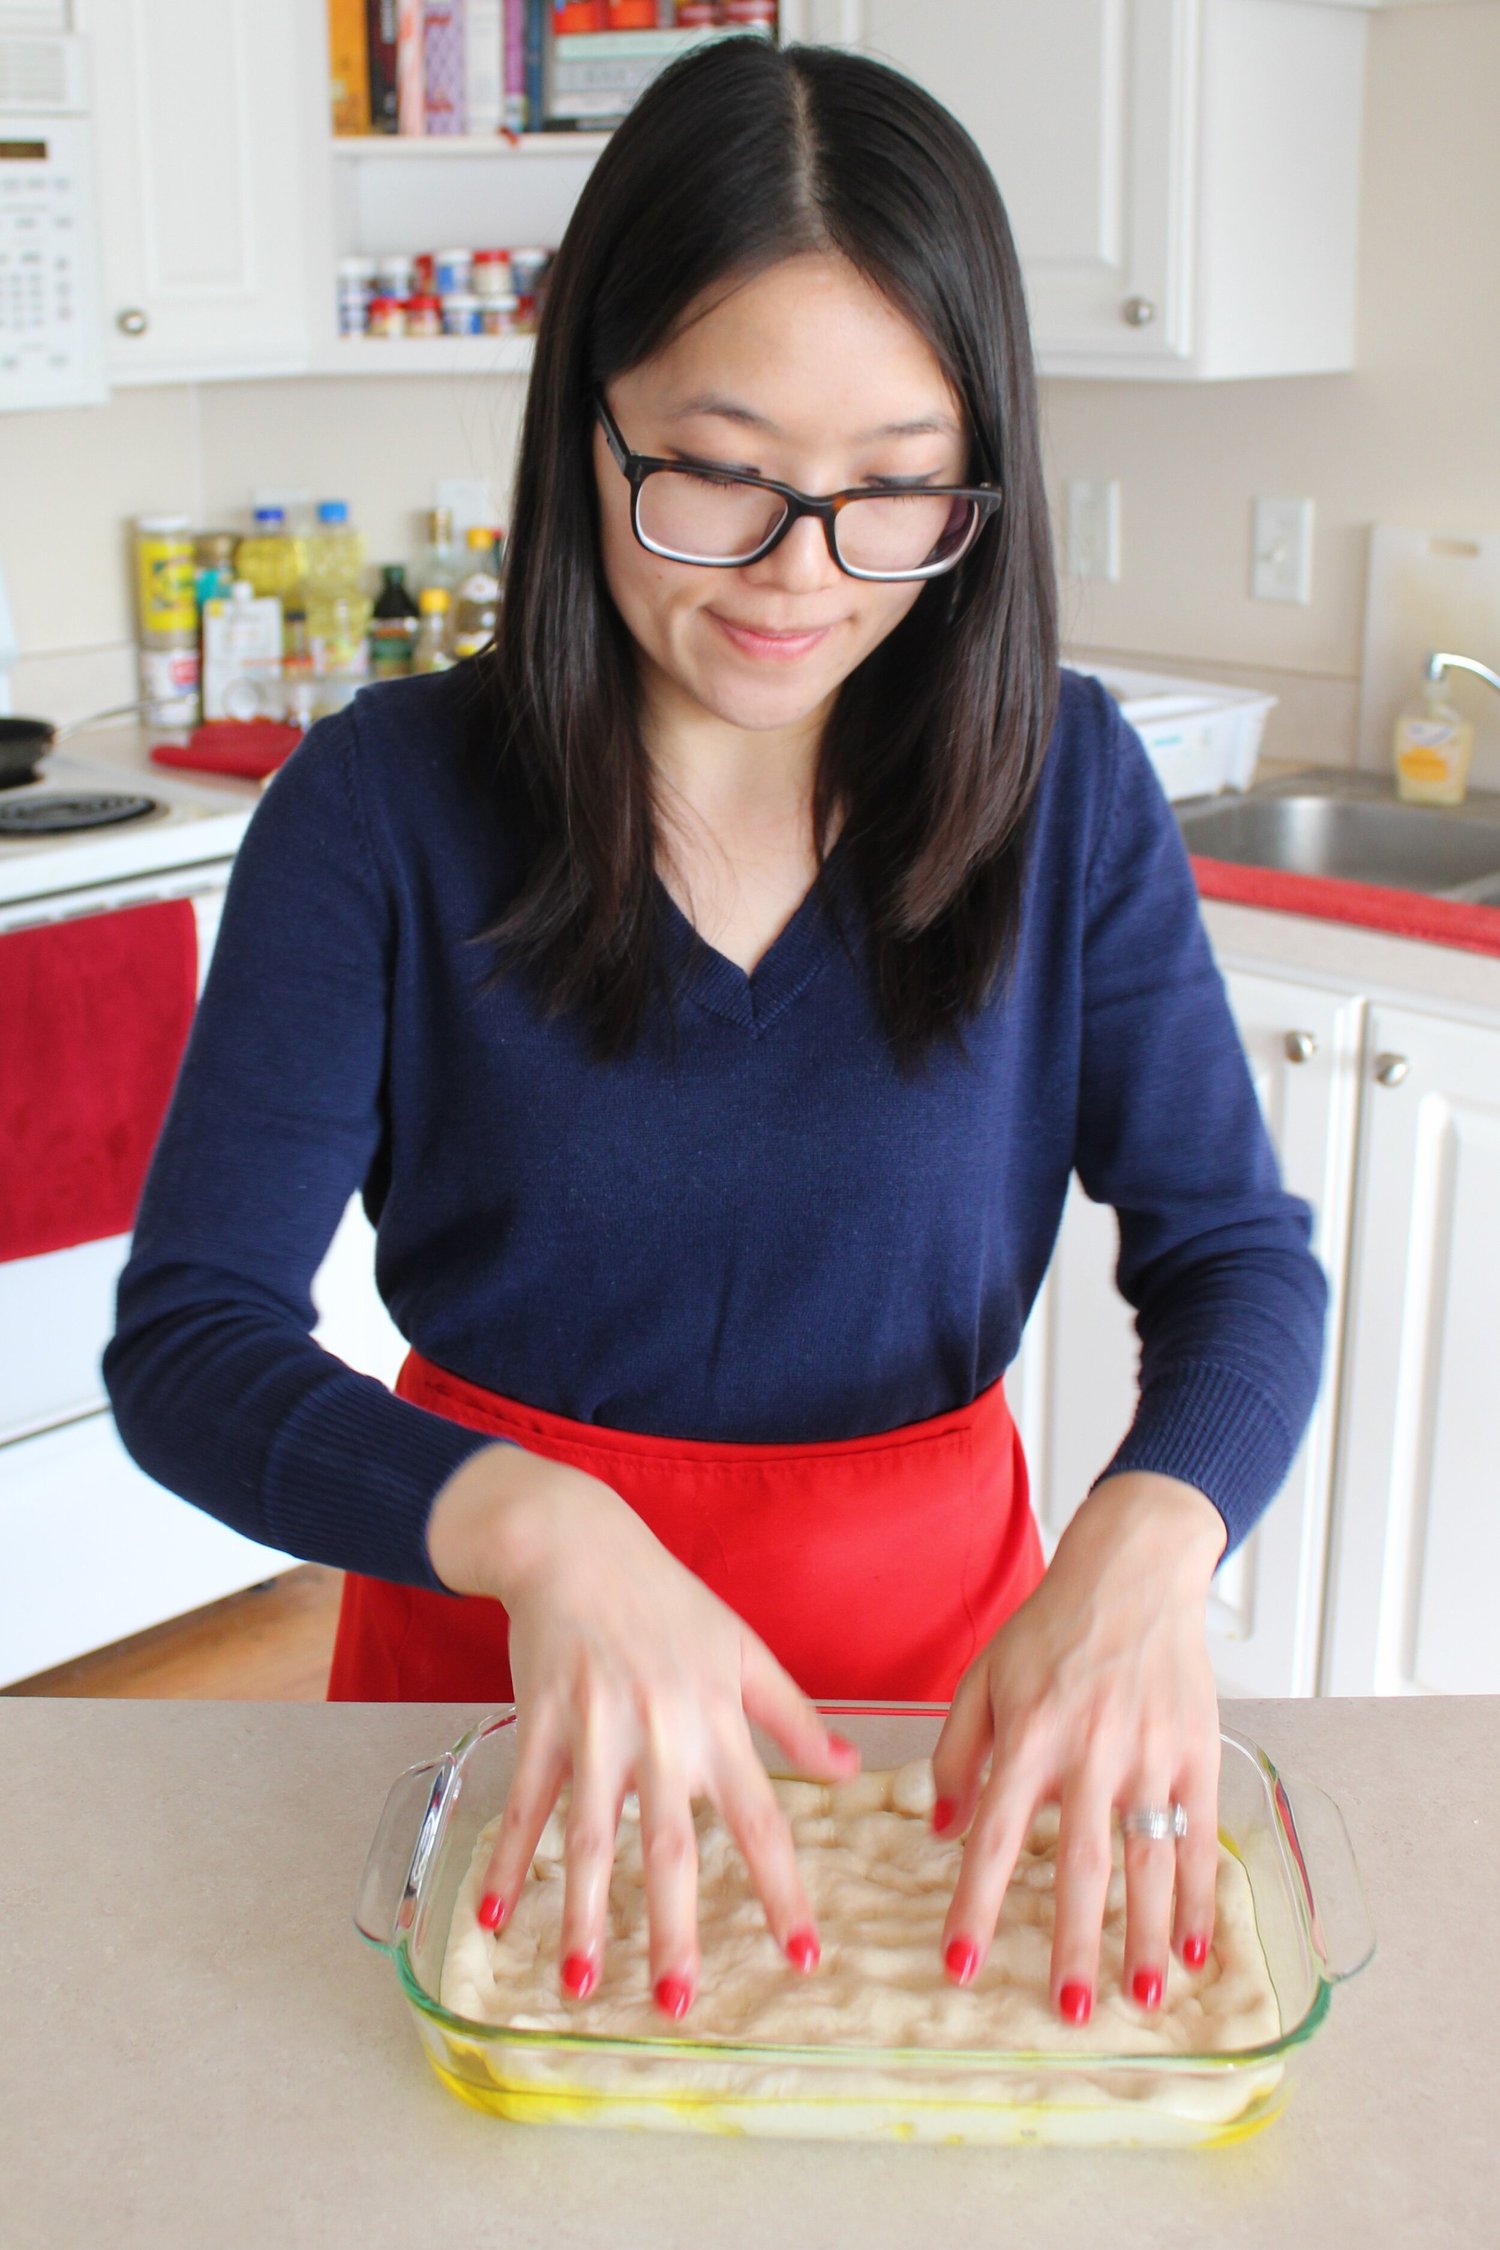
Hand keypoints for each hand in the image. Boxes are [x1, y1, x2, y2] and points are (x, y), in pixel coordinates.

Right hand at [425, 1443, 857, 2017]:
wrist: (575, 1544)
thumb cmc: (665, 1599)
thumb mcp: (741, 1648)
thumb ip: (791, 1715)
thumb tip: (846, 1769)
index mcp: (716, 1722)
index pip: (760, 1821)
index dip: (782, 1892)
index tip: (801, 1957)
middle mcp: (659, 1735)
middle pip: (670, 1846)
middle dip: (675, 1929)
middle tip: (680, 2003)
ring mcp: (594, 1731)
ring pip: (590, 1838)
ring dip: (584, 1914)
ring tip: (582, 1984)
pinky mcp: (540, 1722)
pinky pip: (527, 1803)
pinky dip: (510, 1859)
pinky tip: (497, 1917)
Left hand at [931, 1471, 1225, 2023]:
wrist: (1132, 1571)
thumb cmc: (1050, 1629)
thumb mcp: (983, 1679)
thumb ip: (957, 1754)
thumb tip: (939, 1829)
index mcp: (1029, 1736)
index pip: (997, 1836)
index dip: (976, 1904)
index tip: (960, 1966)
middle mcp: (1089, 1751)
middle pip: (1082, 1864)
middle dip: (1075, 1943)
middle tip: (1070, 2010)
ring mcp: (1149, 1754)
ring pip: (1148, 1860)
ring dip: (1144, 1934)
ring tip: (1139, 1998)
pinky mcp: (1196, 1751)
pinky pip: (1199, 1835)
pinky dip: (1200, 1895)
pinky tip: (1192, 1947)